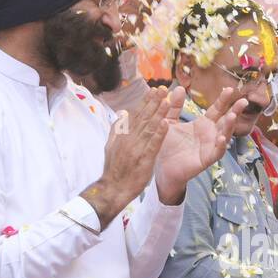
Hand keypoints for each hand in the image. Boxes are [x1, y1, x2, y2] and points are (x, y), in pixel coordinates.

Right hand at [85, 87, 177, 225]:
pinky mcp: (144, 159)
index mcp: (123, 134)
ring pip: (149, 127)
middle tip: (163, 89)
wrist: (112, 189)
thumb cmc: (114, 169)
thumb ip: (117, 129)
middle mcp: (129, 138)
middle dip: (154, 102)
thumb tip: (123, 113)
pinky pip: (153, 144)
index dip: (146, 102)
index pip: (136, 114)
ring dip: (158, 113)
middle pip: (143, 117)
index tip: (154, 90)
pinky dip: (159, 133)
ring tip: (167, 100)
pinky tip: (166, 123)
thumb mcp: (111, 146)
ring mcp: (137, 148)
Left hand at [154, 87, 248, 203]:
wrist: (161, 166)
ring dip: (230, 126)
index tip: (230, 89)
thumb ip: (174, 106)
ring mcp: (210, 147)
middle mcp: (210, 135)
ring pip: (225, 135)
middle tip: (243, 101)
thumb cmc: (166, 144)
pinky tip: (222, 138)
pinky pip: (217, 152)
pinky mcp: (206, 160)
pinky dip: (221, 146)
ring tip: (233, 116)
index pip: (217, 109)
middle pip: (226, 120)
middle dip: (235, 111)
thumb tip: (179, 87)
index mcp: (203, 124)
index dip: (224, 100)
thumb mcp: (169, 121)